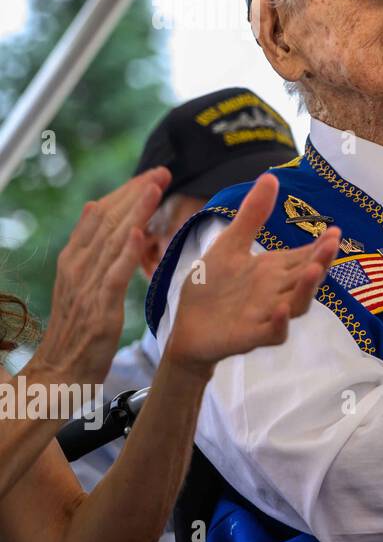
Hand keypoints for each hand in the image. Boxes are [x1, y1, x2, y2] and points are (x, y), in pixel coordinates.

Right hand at [32, 167, 171, 385]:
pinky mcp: (100, 308)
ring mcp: (87, 286)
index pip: (100, 215)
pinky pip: (113, 276)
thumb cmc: (78, 326)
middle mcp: (77, 266)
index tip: (151, 176)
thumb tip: (92, 207)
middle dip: (135, 193)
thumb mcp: (81, 281)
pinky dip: (126, 253)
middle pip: (107, 220)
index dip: (126, 193)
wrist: (61, 369)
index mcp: (73, 258)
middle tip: (162, 172)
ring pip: (112, 240)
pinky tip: (141, 234)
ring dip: (135, 212)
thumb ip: (90, 247)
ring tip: (155, 187)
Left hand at [167, 173, 339, 374]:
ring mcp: (267, 315)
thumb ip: (253, 215)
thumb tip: (272, 176)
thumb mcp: (230, 244)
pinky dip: (279, 323)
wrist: (186, 326)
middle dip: (321, 261)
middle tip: (332, 243)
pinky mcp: (251, 336)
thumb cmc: (212, 286)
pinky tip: (280, 310)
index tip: (335, 230)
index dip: (321, 245)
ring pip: (297, 304)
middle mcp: (277, 291)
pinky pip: (272, 333)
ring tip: (314, 271)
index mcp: (274, 270)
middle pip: (307, 277)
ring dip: (307, 289)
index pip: (305, 255)